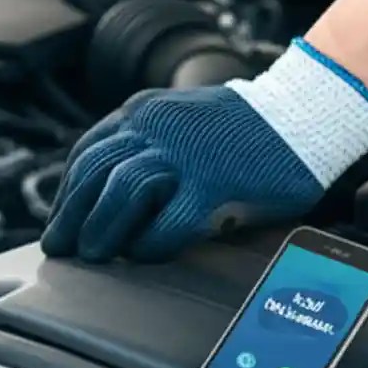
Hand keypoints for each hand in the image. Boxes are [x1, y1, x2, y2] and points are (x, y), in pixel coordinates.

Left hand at [41, 39, 367, 262]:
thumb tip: (109, 199)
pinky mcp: (213, 180)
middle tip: (61, 248)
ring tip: (94, 256)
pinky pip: (167, 221)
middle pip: (93, 172)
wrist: (306, 111)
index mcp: (144, 112)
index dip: (67, 192)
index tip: (61, 221)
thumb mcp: (182, 126)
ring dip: (100, 229)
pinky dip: (149, 244)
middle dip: (70, 215)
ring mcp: (184, 151)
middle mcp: (155, 126)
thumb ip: (148, 150)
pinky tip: (144, 256)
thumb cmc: (245, 130)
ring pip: (120, 191)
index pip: (87, 153)